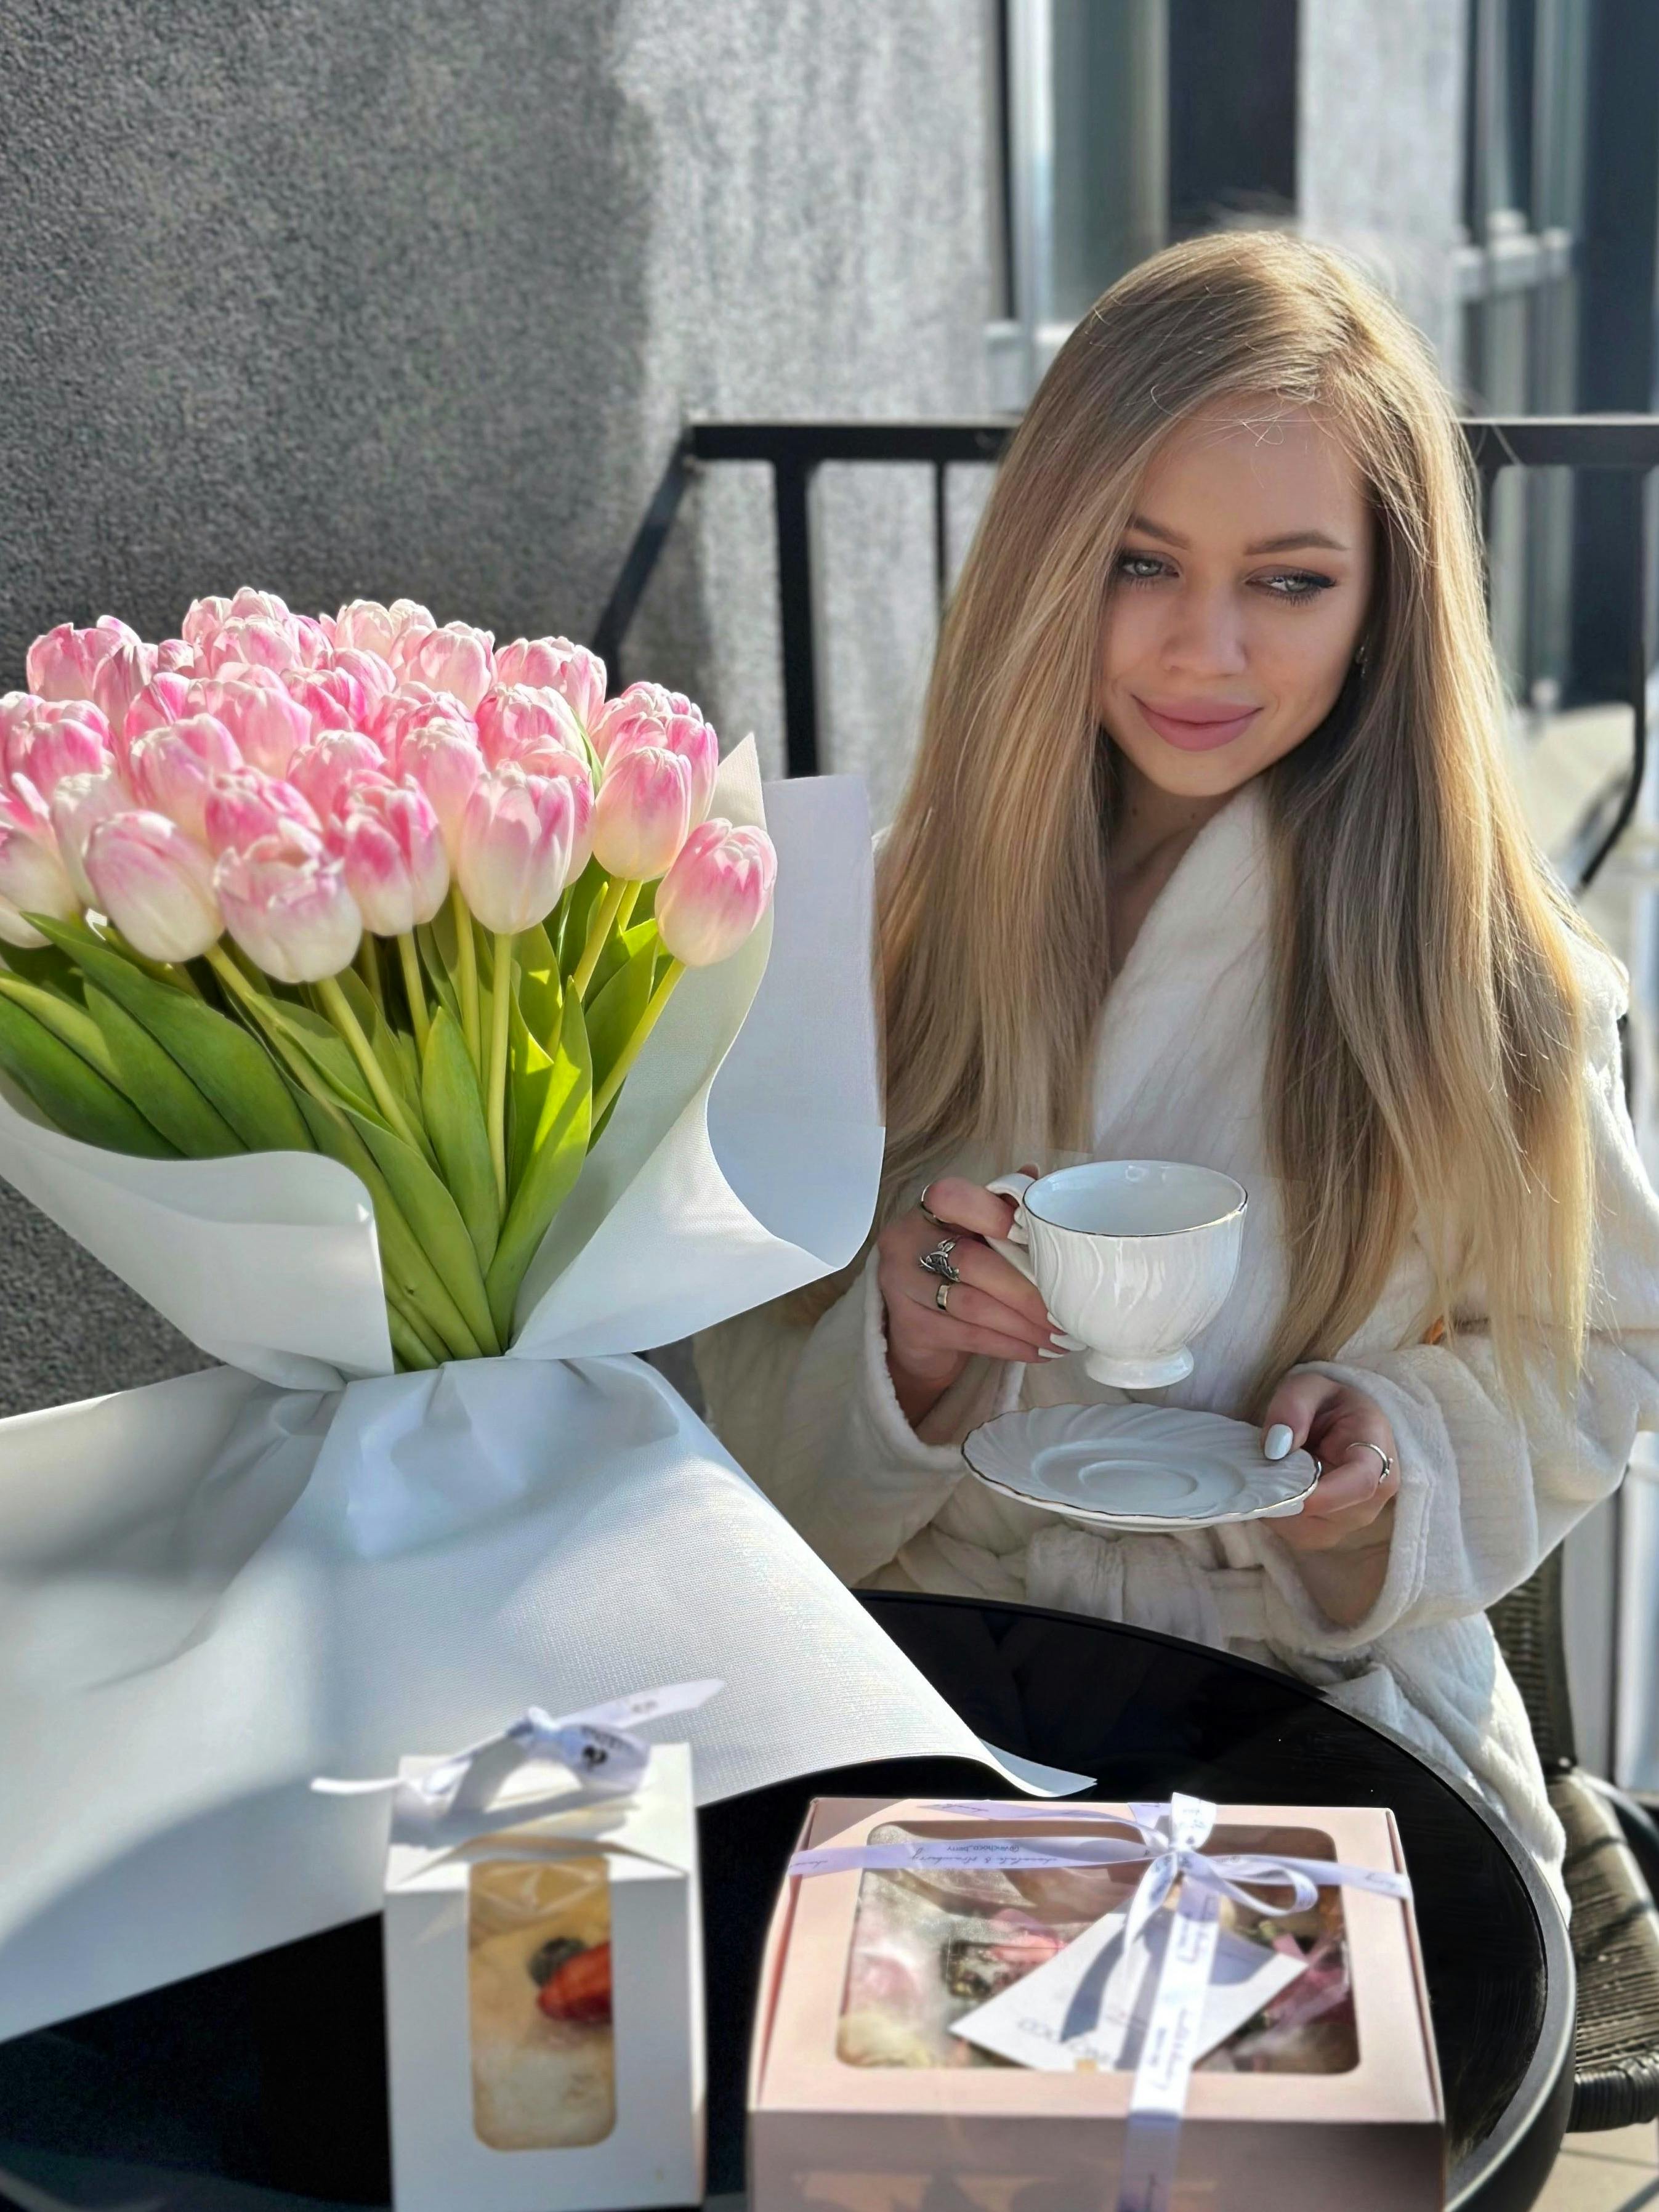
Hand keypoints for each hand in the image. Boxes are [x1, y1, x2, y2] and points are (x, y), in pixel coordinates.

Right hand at [877, 1169, 1070, 1425]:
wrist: (917, 1327)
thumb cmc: (954, 1271)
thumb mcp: (975, 1235)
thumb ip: (999, 1206)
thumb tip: (1034, 1173)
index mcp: (927, 1210)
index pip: (956, 1200)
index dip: (998, 1215)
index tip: (1043, 1242)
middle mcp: (906, 1242)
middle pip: (970, 1261)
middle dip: (1025, 1290)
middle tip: (1064, 1311)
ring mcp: (902, 1286)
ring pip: (972, 1305)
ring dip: (1023, 1324)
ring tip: (1059, 1336)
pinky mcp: (910, 1327)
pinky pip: (969, 1336)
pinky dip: (1009, 1345)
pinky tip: (1037, 1351)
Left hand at [1260, 1372, 1398, 1554]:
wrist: (1343, 1428)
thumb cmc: (1329, 1405)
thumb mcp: (1310, 1386)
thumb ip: (1292, 1406)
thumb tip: (1276, 1447)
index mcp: (1377, 1455)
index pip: (1360, 1483)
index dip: (1323, 1492)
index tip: (1283, 1487)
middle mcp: (1372, 1499)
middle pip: (1321, 1509)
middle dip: (1283, 1488)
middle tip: (1263, 1459)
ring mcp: (1350, 1522)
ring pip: (1300, 1523)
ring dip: (1277, 1499)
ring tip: (1276, 1467)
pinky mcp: (1325, 1534)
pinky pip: (1291, 1530)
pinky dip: (1275, 1509)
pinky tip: (1278, 1484)